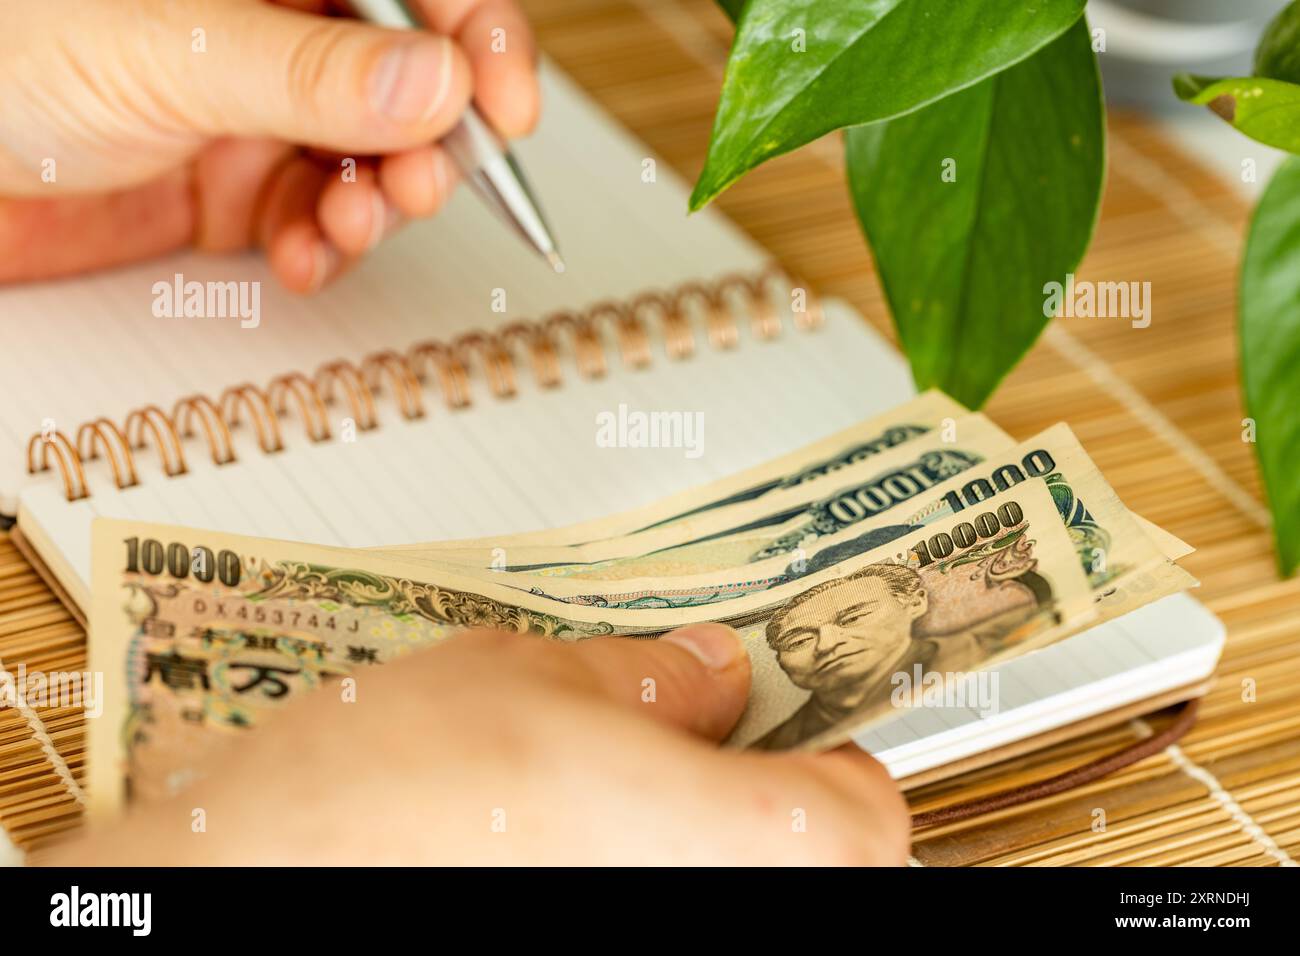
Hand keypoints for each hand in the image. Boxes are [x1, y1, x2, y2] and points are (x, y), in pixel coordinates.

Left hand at [0, 0, 538, 288]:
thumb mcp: (171, 50)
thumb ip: (312, 73)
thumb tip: (439, 83)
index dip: (477, 36)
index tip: (504, 104)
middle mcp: (272, 27)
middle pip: (408, 76)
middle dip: (430, 137)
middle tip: (423, 179)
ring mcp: (256, 106)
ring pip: (371, 155)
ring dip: (380, 201)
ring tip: (357, 220)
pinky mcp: (234, 183)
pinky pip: (318, 215)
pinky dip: (325, 244)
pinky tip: (307, 252)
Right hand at [43, 625, 910, 864]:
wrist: (251, 889)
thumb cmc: (387, 798)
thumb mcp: (537, 677)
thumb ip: (650, 678)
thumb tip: (707, 673)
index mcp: (760, 848)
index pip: (867, 807)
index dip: (825, 741)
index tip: (783, 702)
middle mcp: (723, 918)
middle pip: (796, 852)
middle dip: (743, 782)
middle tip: (678, 721)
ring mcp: (648, 937)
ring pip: (706, 872)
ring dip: (673, 823)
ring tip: (589, 771)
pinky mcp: (582, 937)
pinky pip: (634, 887)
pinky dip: (614, 857)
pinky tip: (538, 827)